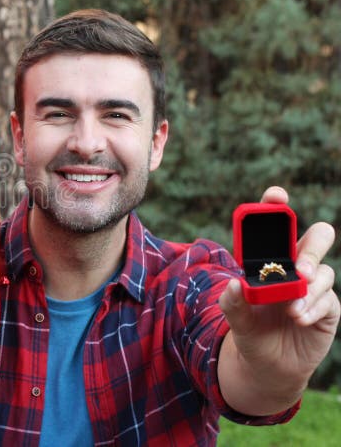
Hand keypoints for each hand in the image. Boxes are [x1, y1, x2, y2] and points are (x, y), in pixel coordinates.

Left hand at [217, 186, 339, 414]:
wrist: (268, 365)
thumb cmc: (251, 332)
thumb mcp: (236, 319)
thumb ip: (232, 303)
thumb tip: (235, 286)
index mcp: (269, 260)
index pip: (276, 226)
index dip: (276, 206)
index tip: (276, 196)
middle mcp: (295, 266)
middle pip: (317, 237)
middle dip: (310, 247)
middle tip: (298, 269)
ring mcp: (314, 285)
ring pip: (323, 270)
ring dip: (308, 288)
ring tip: (291, 309)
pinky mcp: (328, 306)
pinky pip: (328, 299)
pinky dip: (313, 308)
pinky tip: (298, 319)